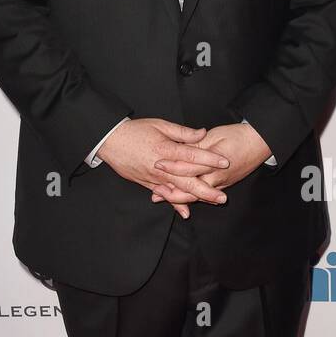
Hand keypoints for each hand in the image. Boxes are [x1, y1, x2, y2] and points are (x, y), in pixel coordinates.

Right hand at [98, 118, 229, 219]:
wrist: (110, 141)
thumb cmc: (135, 131)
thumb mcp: (160, 125)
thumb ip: (182, 132)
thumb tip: (202, 133)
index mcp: (166, 149)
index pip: (192, 155)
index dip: (210, 159)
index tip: (225, 162)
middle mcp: (161, 166)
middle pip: (188, 180)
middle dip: (207, 190)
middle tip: (223, 197)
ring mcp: (154, 177)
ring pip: (178, 190)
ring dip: (196, 198)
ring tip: (212, 202)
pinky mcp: (147, 183)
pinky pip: (164, 195)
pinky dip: (175, 203)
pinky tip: (185, 211)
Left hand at [150, 121, 272, 206]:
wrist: (260, 143)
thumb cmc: (239, 136)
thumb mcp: (215, 136)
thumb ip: (197, 145)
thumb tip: (179, 148)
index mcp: (214, 162)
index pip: (189, 167)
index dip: (172, 167)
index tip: (158, 165)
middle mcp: (218, 177)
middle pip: (191, 190)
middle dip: (172, 193)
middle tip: (155, 194)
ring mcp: (222, 183)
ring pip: (198, 196)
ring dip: (180, 198)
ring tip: (163, 198)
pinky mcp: (224, 185)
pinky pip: (206, 195)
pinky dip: (192, 197)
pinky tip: (181, 199)